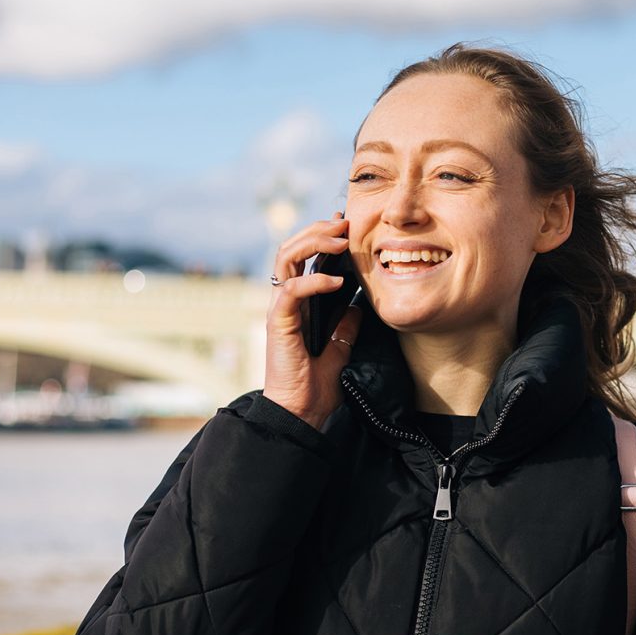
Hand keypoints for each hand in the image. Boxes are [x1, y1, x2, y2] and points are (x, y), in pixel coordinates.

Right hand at [262, 213, 362, 429]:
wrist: (301, 412)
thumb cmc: (315, 386)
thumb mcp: (340, 350)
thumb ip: (345, 327)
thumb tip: (357, 308)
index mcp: (298, 304)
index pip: (304, 257)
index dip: (322, 237)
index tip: (347, 227)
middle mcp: (285, 301)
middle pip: (291, 247)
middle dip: (318, 229)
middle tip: (344, 222)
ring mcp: (279, 309)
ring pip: (285, 257)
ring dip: (313, 242)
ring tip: (340, 240)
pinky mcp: (278, 322)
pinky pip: (291, 290)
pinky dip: (314, 280)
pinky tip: (336, 281)